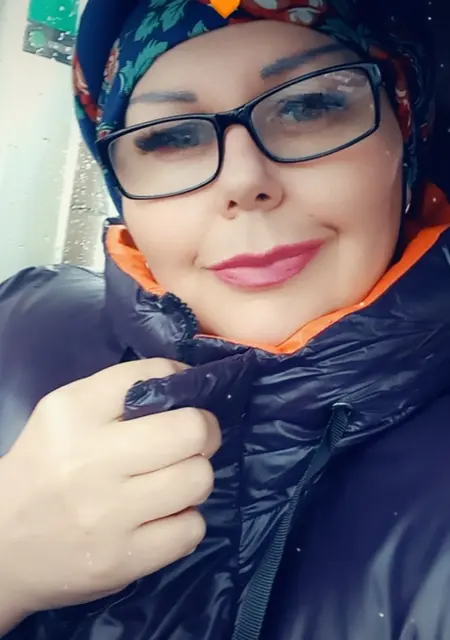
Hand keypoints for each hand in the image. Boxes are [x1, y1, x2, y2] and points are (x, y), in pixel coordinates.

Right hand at [0, 358, 220, 619]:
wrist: (1, 544)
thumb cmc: (44, 468)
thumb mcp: (65, 415)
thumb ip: (119, 393)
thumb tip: (186, 382)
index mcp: (72, 413)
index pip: (152, 376)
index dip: (181, 381)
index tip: (184, 395)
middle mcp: (89, 460)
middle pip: (191, 430)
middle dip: (204, 432)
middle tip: (193, 441)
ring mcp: (107, 515)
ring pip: (199, 479)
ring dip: (195, 477)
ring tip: (174, 481)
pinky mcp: (122, 561)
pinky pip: (192, 528)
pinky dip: (186, 521)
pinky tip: (163, 517)